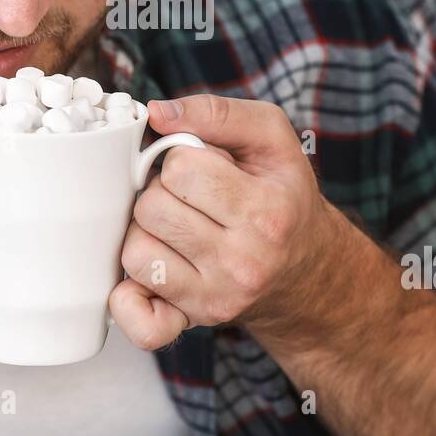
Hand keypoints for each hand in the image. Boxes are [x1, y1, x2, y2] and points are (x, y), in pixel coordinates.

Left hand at [108, 95, 340, 349]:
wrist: (305, 269)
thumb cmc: (282, 194)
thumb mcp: (270, 138)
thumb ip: (216, 113)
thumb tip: (156, 113)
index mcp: (266, 211)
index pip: (180, 168)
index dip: (182, 159)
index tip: (203, 169)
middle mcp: (244, 262)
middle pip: (152, 209)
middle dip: (161, 193)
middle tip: (188, 200)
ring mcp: (217, 298)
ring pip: (135, 254)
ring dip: (145, 233)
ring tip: (175, 229)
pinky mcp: (195, 322)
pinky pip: (140, 323)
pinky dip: (131, 300)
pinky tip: (152, 274)